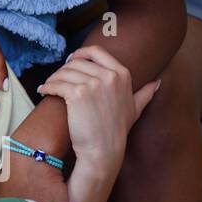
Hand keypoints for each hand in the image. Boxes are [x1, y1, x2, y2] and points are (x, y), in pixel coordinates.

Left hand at [38, 45, 158, 170]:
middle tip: (56, 79)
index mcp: (122, 74)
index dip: (80, 53)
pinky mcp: (77, 93)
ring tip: (49, 86)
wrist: (104, 150)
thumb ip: (144, 94)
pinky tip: (44, 91)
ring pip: (64, 72)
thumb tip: (157, 82)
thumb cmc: (116, 130)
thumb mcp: (135, 109)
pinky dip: (47, 87)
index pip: (96, 51)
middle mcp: (109, 76)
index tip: (71, 60)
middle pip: (76, 62)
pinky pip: (56, 84)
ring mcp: (93, 84)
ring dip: (53, 79)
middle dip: (63, 69)